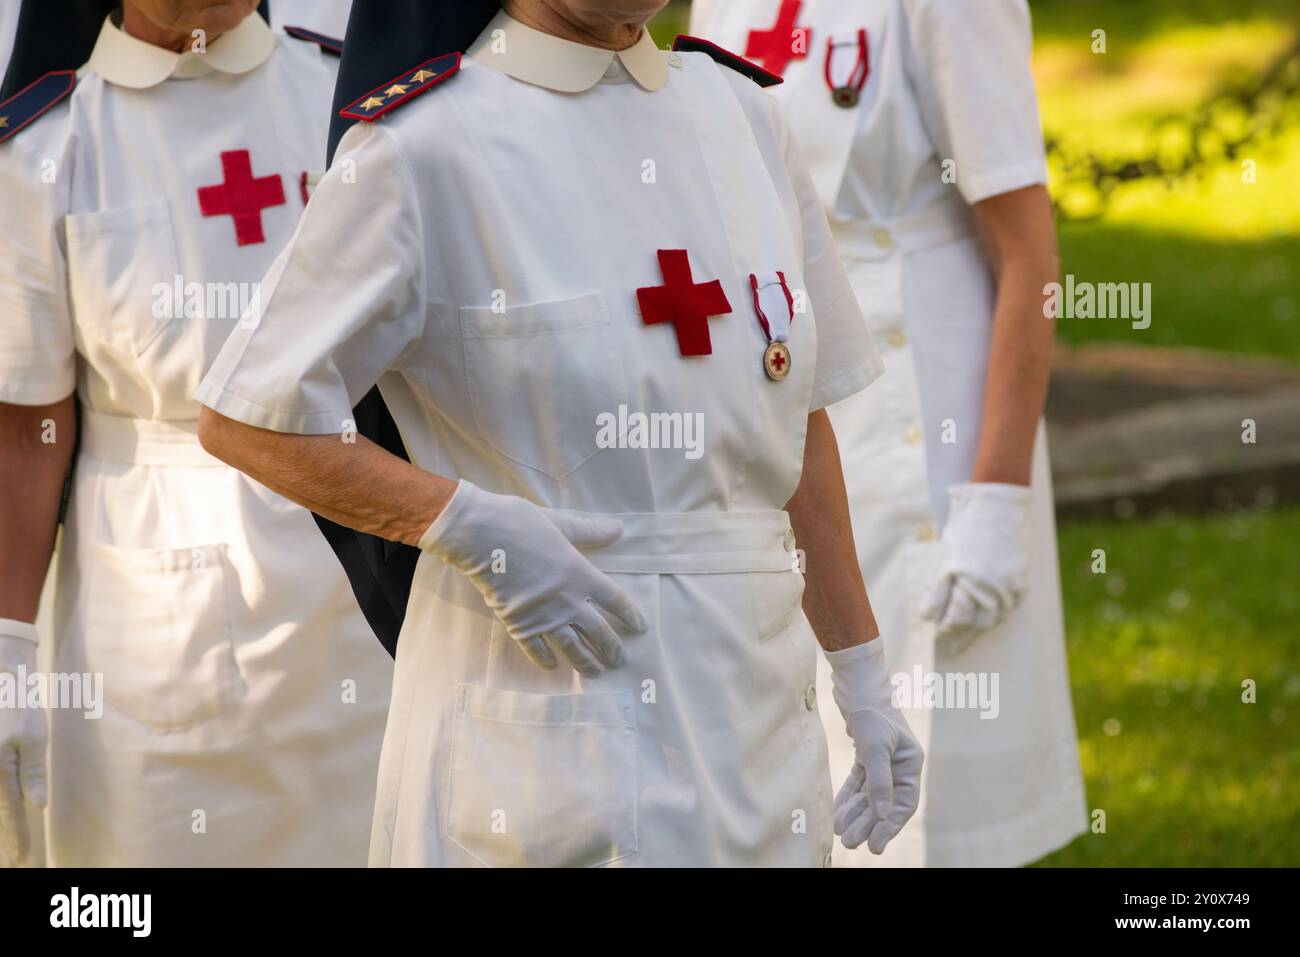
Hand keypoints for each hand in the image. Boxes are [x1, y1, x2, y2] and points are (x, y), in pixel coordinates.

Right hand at [0, 622, 46, 865]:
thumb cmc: (16, 701)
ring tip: (10, 846)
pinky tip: (5, 813)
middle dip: (5, 838)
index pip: (8, 814)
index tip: (24, 860)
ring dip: (0, 823)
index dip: (17, 839)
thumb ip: (33, 772)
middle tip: (16, 860)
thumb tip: (36, 805)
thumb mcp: (33, 734)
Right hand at [419, 481, 645, 676]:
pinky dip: (545, 659)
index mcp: (582, 575)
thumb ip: (590, 531)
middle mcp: (568, 601)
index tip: (640, 627)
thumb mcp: (561, 523)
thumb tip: (618, 529)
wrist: (480, 535)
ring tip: (596, 673)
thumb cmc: (521, 523)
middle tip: (620, 661)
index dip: (630, 615)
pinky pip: (536, 649)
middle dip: (612, 649)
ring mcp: (544, 616)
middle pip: (598, 632)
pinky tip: (553, 666)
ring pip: (572, 647)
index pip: (616, 601)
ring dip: (586, 662)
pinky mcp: (518, 624)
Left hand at [825, 638, 922, 853]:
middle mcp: (899, 763)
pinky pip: (859, 783)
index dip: (889, 827)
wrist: (856, 684)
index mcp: (910, 762)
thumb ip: (879, 781)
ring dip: (855, 813)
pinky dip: (849, 797)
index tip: (874, 846)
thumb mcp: (875, 746)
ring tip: (840, 832)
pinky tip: (838, 812)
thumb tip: (882, 815)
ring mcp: (883, 759)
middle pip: (884, 802)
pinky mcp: (867, 755)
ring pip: (869, 795)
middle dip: (867, 824)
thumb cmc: (870, 711)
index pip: (903, 803)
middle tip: (849, 843)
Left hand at [920, 482, 1033, 653]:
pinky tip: (990, 618)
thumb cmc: (965, 529)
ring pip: (998, 618)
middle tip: (954, 649)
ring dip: (982, 629)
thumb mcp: (945, 558)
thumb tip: (927, 619)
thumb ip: (937, 592)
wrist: (996, 504)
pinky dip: (1000, 615)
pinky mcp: (1022, 579)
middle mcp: (992, 587)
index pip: (958, 619)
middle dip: (965, 638)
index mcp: (968, 581)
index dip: (947, 631)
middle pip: (979, 624)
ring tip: (970, 636)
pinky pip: (1012, 606)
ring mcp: (1011, 584)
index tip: (939, 636)